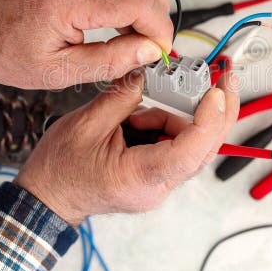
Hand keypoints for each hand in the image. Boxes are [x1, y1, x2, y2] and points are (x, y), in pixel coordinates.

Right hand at [14, 71, 239, 225]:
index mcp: (140, 176)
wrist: (47, 198)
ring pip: (192, 144)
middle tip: (223, 78)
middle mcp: (158, 186)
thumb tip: (148, 72)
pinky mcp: (157, 176)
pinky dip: (165, 125)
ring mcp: (160, 184)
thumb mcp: (87, 124)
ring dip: (176, 117)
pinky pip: (176, 146)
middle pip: (204, 148)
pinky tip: (137, 120)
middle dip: (217, 111)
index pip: (190, 151)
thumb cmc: (60, 170)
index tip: (216, 90)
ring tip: (137, 113)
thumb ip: (123, 97)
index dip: (210, 119)